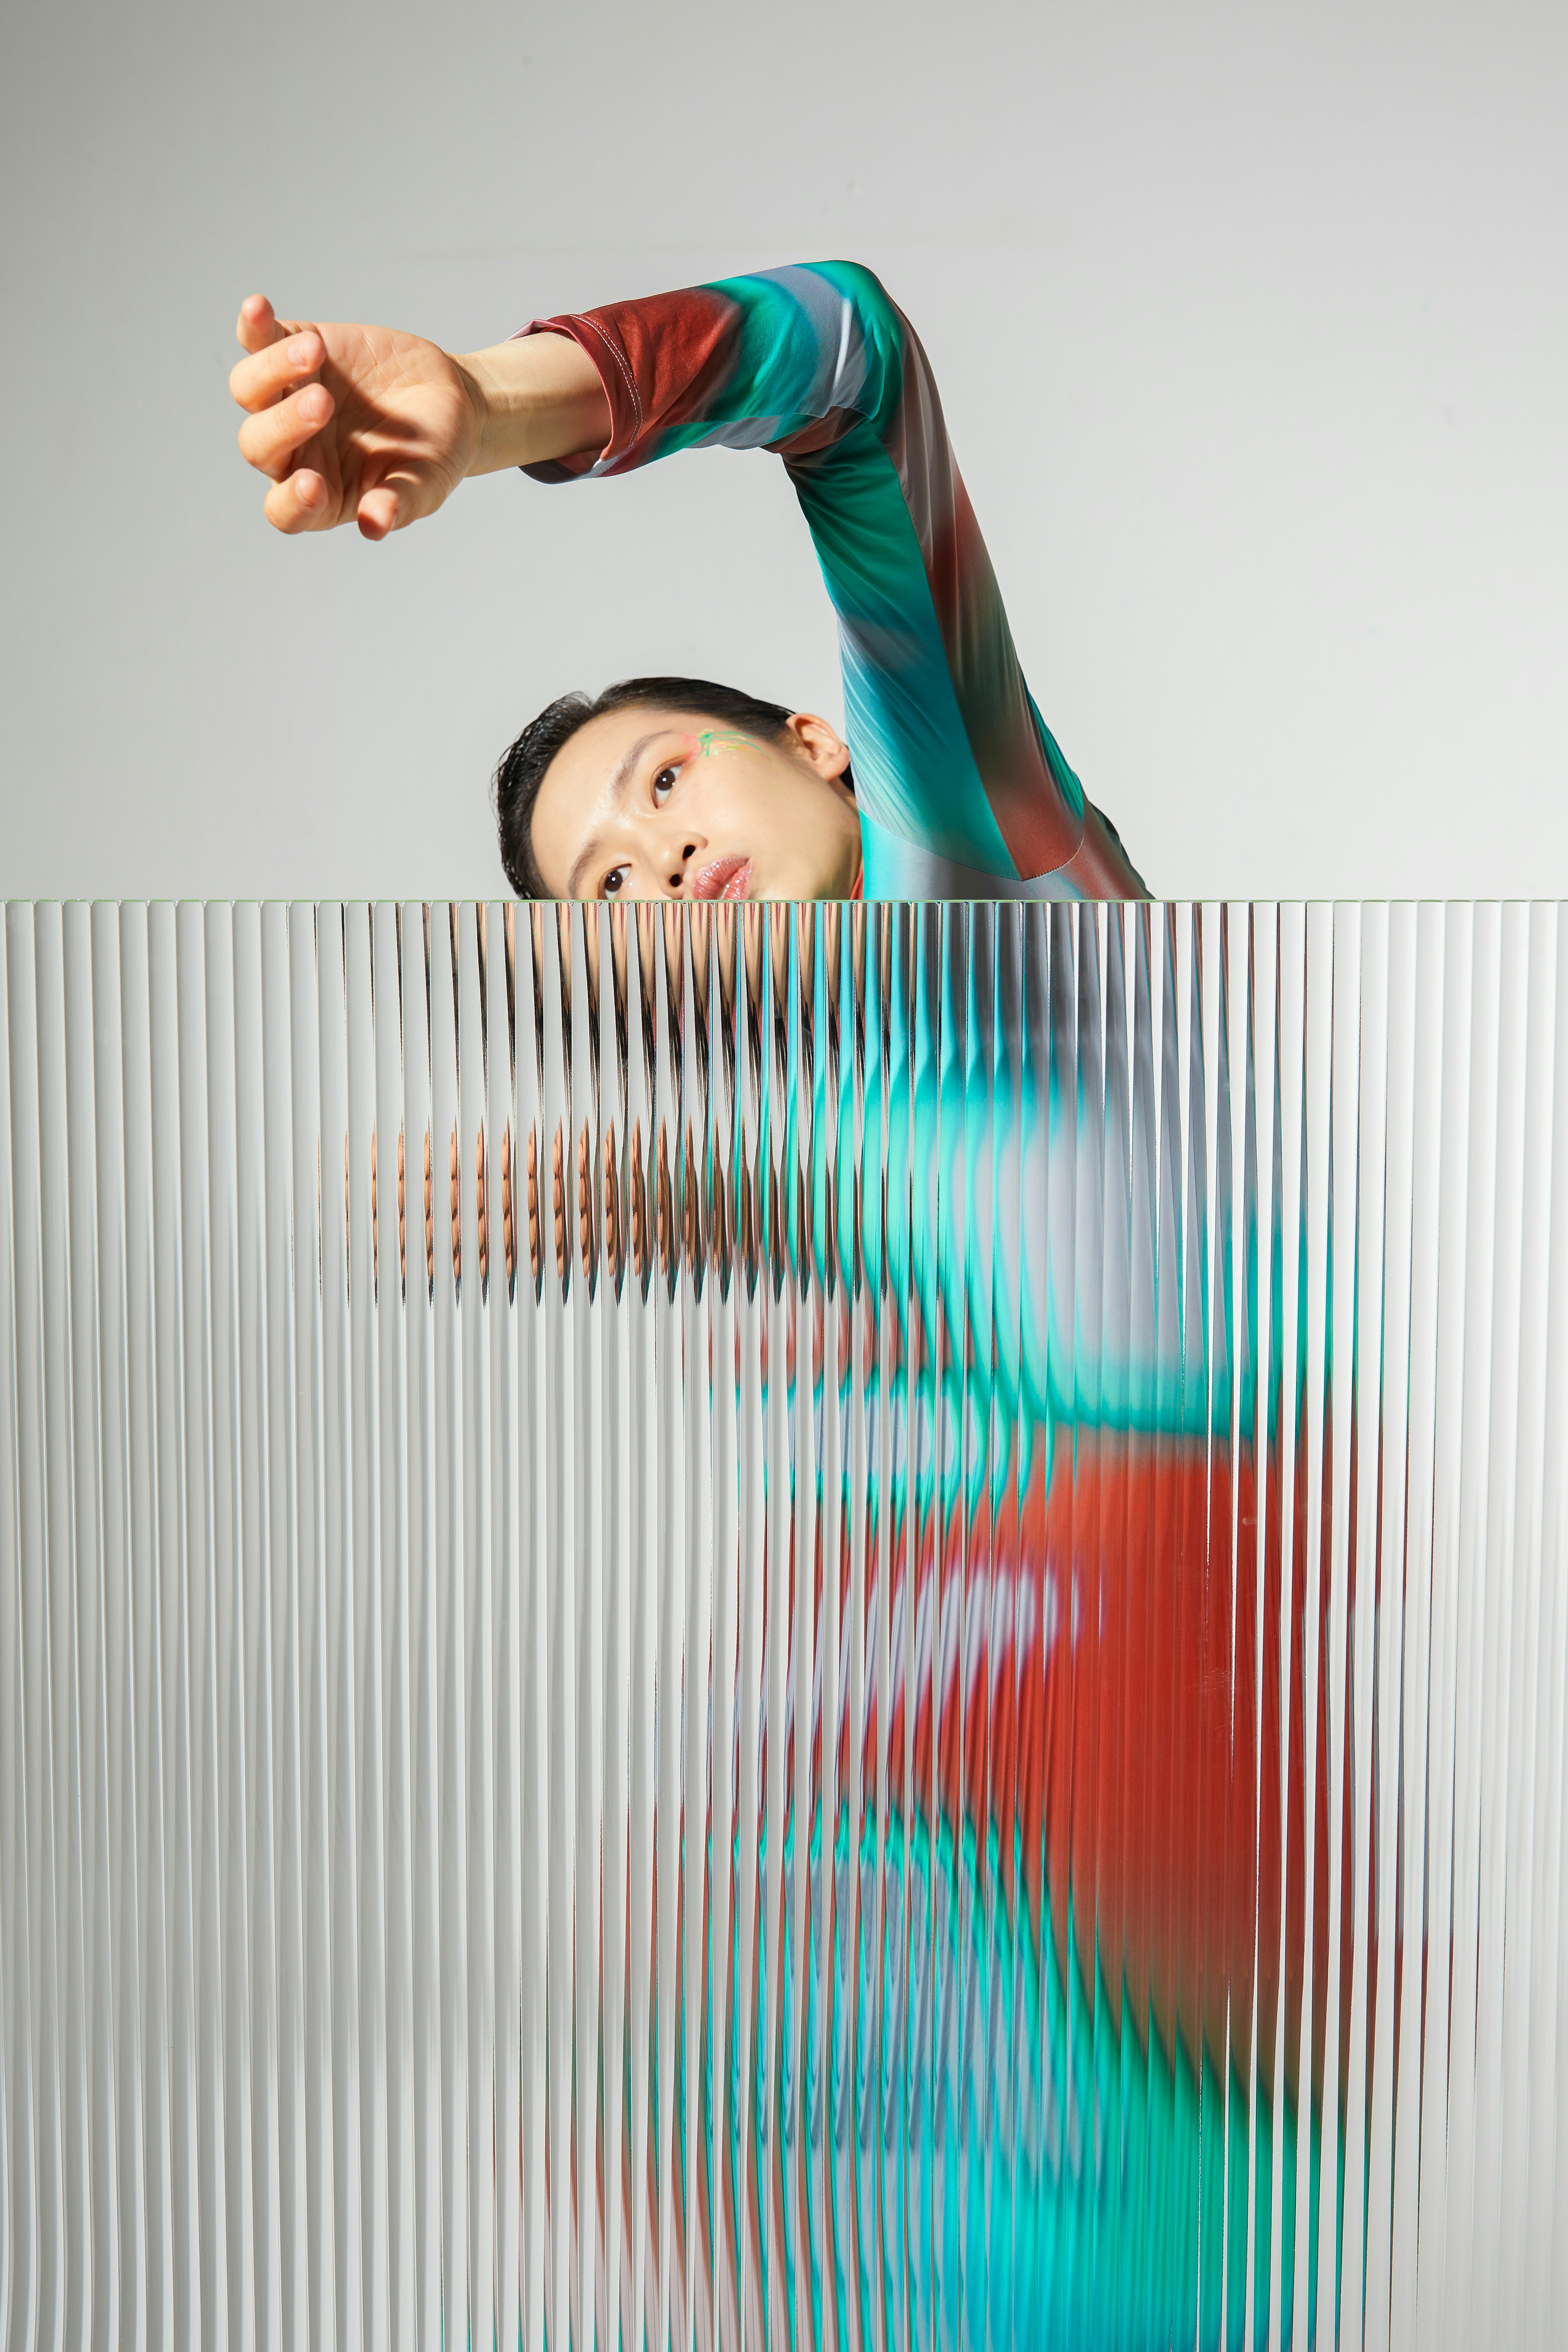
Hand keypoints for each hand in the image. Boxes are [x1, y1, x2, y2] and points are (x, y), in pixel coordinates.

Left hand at [230, 296, 481, 539]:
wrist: (445, 398)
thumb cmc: (433, 452)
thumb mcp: (427, 484)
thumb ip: (401, 504)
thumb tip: (377, 524)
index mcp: (320, 496)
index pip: (286, 510)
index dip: (293, 501)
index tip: (314, 485)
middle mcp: (293, 451)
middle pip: (258, 446)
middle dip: (284, 425)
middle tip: (323, 404)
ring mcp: (286, 399)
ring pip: (248, 391)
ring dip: (271, 371)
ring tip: (314, 352)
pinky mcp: (292, 352)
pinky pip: (257, 340)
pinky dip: (253, 325)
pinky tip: (258, 307)